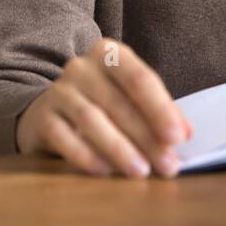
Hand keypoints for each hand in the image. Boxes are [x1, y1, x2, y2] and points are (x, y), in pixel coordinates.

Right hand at [15, 38, 193, 178]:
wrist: (49, 107)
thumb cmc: (102, 101)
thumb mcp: (129, 96)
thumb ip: (158, 111)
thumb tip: (185, 133)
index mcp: (110, 54)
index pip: (140, 79)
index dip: (161, 109)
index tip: (178, 138)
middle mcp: (82, 67)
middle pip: (119, 103)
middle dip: (146, 137)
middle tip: (167, 164)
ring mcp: (58, 90)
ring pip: (91, 120)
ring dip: (119, 149)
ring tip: (141, 172)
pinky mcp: (41, 117)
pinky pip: (63, 137)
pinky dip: (85, 155)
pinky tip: (104, 171)